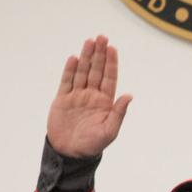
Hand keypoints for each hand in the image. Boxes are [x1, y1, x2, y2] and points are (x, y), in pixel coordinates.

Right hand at [46, 35, 132, 158]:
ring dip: (85, 57)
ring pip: (82, 72)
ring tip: (89, 41)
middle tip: (101, 37)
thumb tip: (129, 95)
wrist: (70, 153)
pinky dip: (69, 70)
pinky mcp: (63, 100)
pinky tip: (73, 58)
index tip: (112, 48)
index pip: (109, 77)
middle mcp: (92, 95)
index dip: (111, 63)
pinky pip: (66, 82)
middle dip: (99, 54)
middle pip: (96, 70)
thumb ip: (119, 113)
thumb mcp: (109, 131)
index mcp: (105, 102)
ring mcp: (77, 96)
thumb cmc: (92, 145)